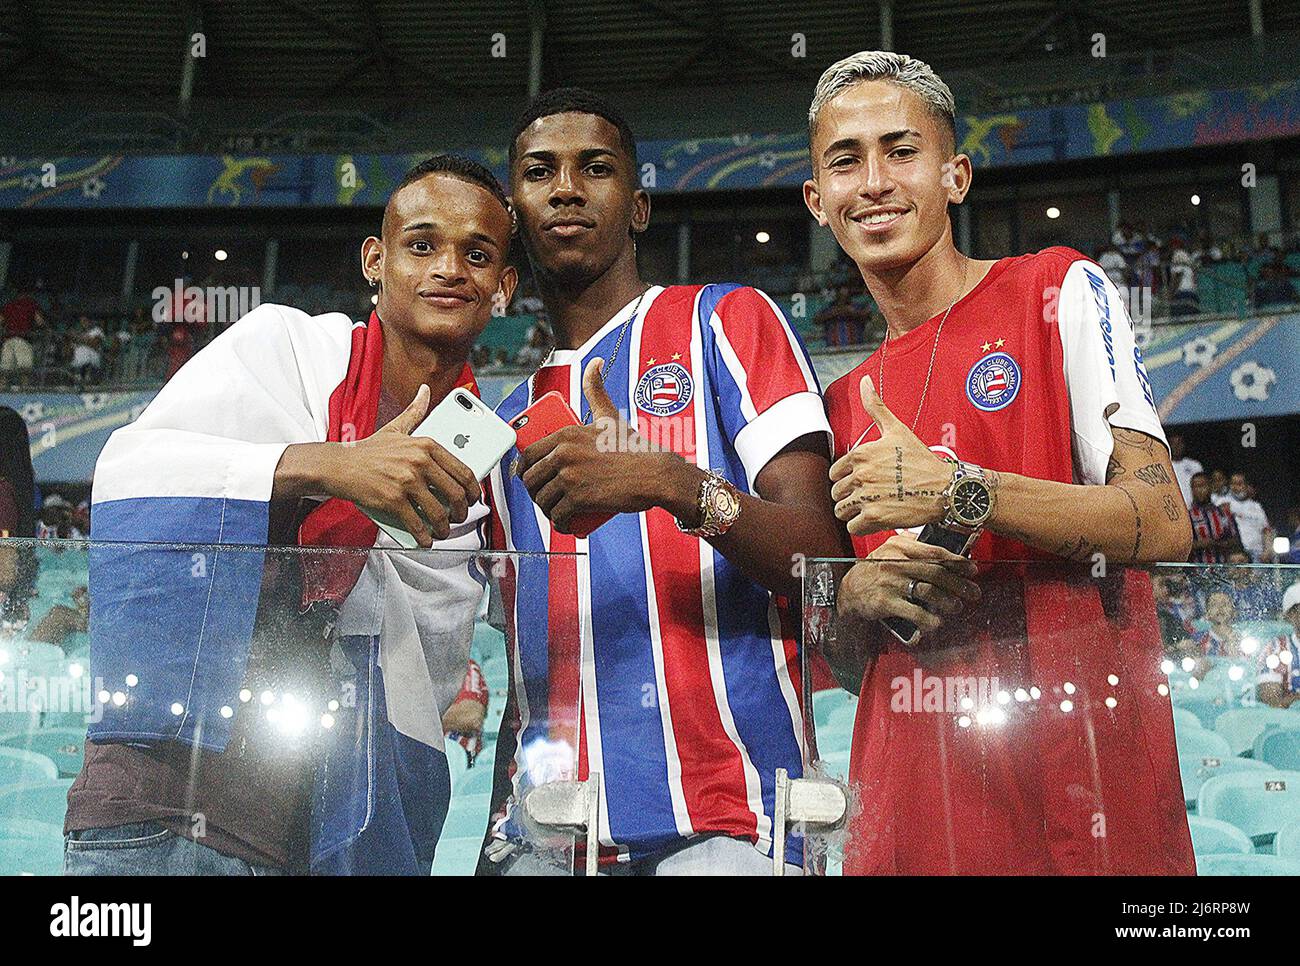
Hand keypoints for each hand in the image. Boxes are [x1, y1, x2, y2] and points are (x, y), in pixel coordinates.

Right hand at [335, 384, 480, 546]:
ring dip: (445, 527)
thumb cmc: (368, 450)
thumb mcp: (396, 428)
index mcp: (426, 444)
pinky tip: (426, 540)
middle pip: (455, 493)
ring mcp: (406, 481)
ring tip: (443, 531)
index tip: (472, 499)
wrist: (338, 465)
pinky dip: (425, 536)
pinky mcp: (393, 500)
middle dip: (462, 511)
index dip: (472, 490)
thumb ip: (415, 411)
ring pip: (438, 512)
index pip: (463, 470)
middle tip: (459, 518)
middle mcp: (420, 462)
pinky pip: (417, 523)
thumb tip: (426, 391)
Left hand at [516, 358, 692, 533]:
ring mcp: (570, 477)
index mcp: (565, 434)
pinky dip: (559, 524)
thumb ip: (597, 389)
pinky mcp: (579, 500)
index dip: (525, 468)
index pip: (529, 454)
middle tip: (545, 495)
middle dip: (533, 491)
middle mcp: (563, 454)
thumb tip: (594, 362)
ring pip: (543, 499)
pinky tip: (564, 524)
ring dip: (545, 509)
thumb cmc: (634, 447)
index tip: (531, 475)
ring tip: (555, 510)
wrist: (656, 474)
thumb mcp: (609, 416)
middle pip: (532, 478)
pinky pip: (558, 515)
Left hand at [829, 375, 951, 535]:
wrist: (946, 489)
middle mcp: (861, 475)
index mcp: (861, 454)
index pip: (835, 473)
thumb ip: (876, 407)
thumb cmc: (922, 460)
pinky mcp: (875, 518)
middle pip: (836, 493)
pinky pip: (852, 527)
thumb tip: (864, 381)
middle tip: (870, 496)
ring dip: (853, 513)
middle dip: (849, 496)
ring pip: (841, 511)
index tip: (865, 481)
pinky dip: (862, 527)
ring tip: (873, 507)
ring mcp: (867, 497)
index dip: (848, 478)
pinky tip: (876, 519)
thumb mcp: (897, 430)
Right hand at [836, 532, 980, 637]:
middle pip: (936, 573)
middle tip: (972, 592)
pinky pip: (914, 612)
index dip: (957, 561)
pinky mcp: (886, 602)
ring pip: (928, 592)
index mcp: (899, 548)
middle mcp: (896, 563)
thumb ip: (908, 543)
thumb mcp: (887, 549)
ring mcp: (891, 583)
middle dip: (959, 584)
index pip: (935, 552)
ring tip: (956, 607)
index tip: (971, 569)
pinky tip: (936, 623)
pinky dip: (929, 620)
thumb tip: (932, 540)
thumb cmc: (872, 570)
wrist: (848, 591)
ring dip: (948, 602)